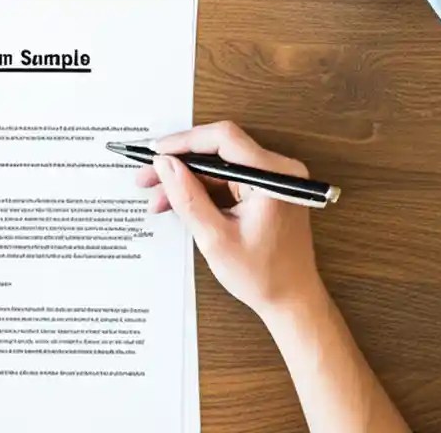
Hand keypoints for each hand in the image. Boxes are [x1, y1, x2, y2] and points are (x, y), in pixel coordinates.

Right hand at [136, 121, 323, 319]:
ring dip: (188, 178)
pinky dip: (203, 189)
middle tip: (148, 177)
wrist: (292, 299)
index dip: (183, 142)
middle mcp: (278, 170)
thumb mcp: (215, 238)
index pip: (222, 139)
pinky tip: (179, 201)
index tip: (155, 152)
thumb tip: (165, 164)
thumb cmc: (263, 276)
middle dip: (180, 163)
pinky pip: (229, 179)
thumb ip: (188, 197)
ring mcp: (274, 179)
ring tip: (158, 196)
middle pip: (219, 150)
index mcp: (273, 177)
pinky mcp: (267, 189)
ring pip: (220, 165)